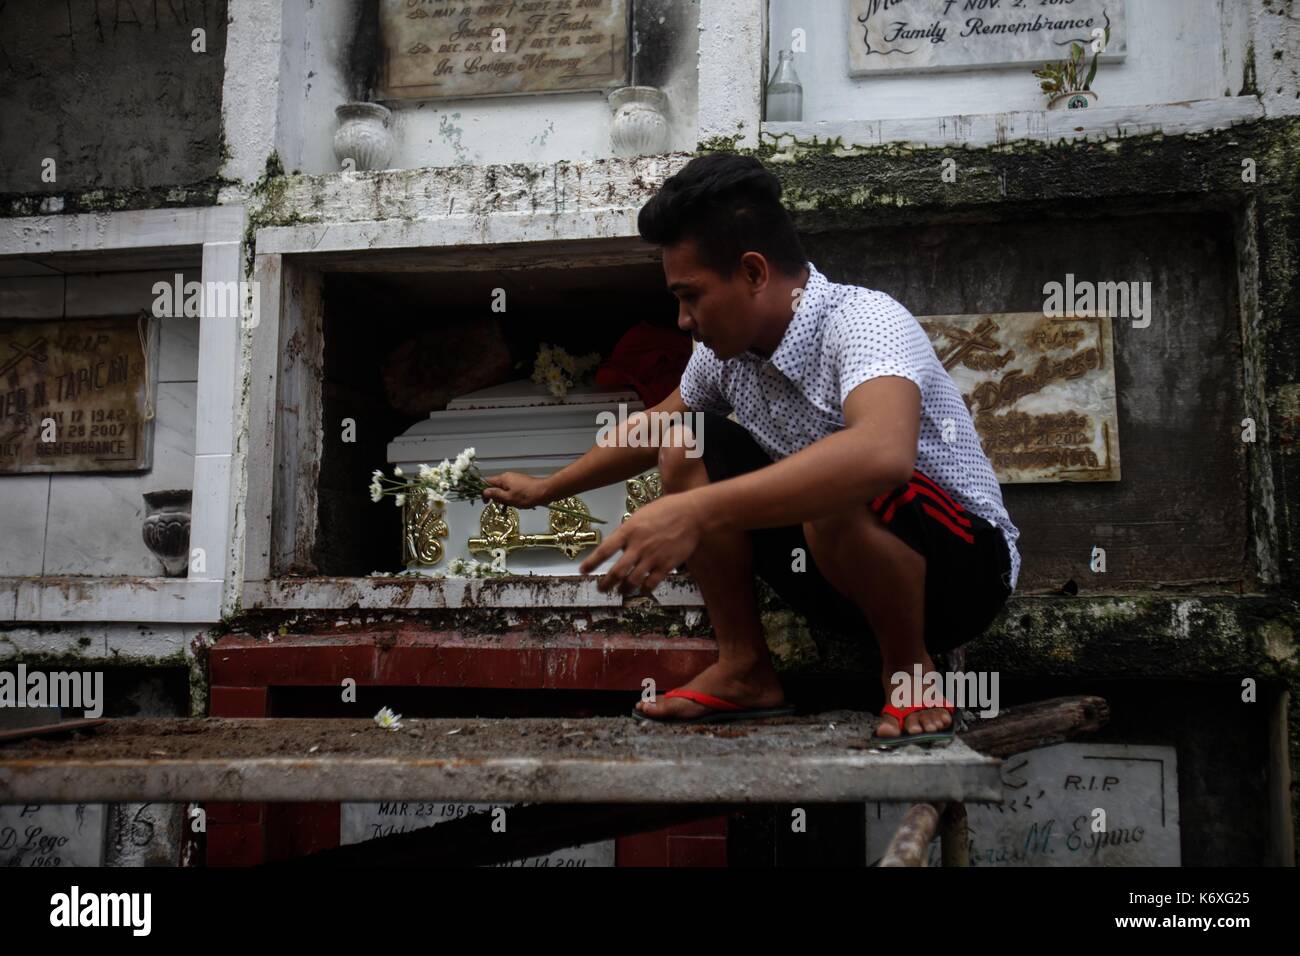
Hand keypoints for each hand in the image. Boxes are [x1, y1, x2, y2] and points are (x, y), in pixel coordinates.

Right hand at [482, 472, 550, 508]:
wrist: (545, 491)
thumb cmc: (526, 496)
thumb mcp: (508, 498)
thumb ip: (496, 494)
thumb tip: (484, 492)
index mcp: (503, 478)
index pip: (487, 482)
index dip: (484, 491)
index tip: (486, 502)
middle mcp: (508, 476)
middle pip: (496, 486)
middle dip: (496, 497)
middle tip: (502, 505)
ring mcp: (516, 479)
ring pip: (505, 489)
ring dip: (505, 498)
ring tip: (511, 506)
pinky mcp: (522, 483)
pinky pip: (512, 490)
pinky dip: (512, 497)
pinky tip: (517, 503)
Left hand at [578, 493, 703, 594]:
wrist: (692, 514)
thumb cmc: (667, 510)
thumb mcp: (640, 514)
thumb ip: (627, 530)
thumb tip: (617, 543)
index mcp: (629, 531)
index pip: (605, 550)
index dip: (592, 563)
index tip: (583, 570)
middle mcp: (638, 546)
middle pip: (616, 571)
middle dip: (606, 584)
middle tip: (601, 588)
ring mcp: (652, 557)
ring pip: (632, 581)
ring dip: (624, 589)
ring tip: (621, 591)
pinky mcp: (666, 565)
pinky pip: (651, 583)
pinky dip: (643, 589)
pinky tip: (641, 589)